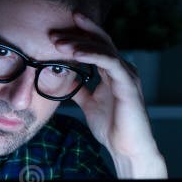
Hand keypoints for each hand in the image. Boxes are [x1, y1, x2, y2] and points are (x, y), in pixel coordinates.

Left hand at [51, 13, 166, 177]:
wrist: (125, 148)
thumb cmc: (111, 127)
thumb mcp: (88, 104)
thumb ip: (80, 89)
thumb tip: (66, 79)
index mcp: (112, 71)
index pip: (94, 46)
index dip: (76, 37)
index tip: (54, 34)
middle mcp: (121, 68)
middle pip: (99, 41)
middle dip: (76, 34)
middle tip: (53, 33)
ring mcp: (126, 74)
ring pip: (103, 48)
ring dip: (80, 43)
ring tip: (59, 42)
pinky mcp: (128, 83)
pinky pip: (109, 62)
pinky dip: (92, 55)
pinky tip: (75, 53)